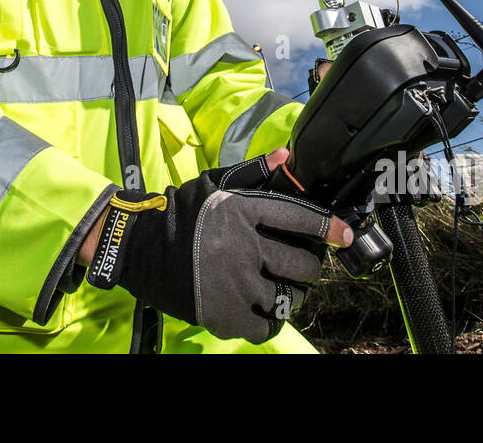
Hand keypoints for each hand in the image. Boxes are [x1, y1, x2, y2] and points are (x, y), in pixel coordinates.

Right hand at [84, 152, 341, 343]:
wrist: (138, 248)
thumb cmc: (180, 214)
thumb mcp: (214, 184)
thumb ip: (254, 172)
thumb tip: (286, 156)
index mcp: (244, 213)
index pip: (300, 220)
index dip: (328, 228)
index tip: (344, 235)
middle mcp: (245, 249)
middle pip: (302, 265)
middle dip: (308, 266)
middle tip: (300, 265)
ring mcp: (236, 285)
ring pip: (289, 297)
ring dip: (291, 293)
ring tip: (282, 286)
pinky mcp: (226, 315)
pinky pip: (266, 326)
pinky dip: (270, 320)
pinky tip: (265, 310)